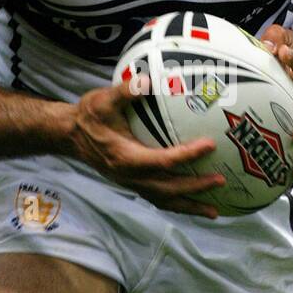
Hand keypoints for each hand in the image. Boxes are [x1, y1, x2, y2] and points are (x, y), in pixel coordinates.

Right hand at [68, 77, 224, 217]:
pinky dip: (179, 204)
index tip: (209, 145)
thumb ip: (125, 92)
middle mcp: (130, 176)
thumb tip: (147, 81)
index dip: (186, 155)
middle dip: (195, 188)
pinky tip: (195, 204)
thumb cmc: (89, 116)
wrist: (72, 135)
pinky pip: (159, 199)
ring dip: (190, 206)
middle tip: (220, 180)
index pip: (162, 161)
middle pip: (168, 188)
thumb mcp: (102, 100)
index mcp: (125, 157)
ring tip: (215, 211)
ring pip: (165, 200)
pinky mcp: (133, 184)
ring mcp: (132, 183)